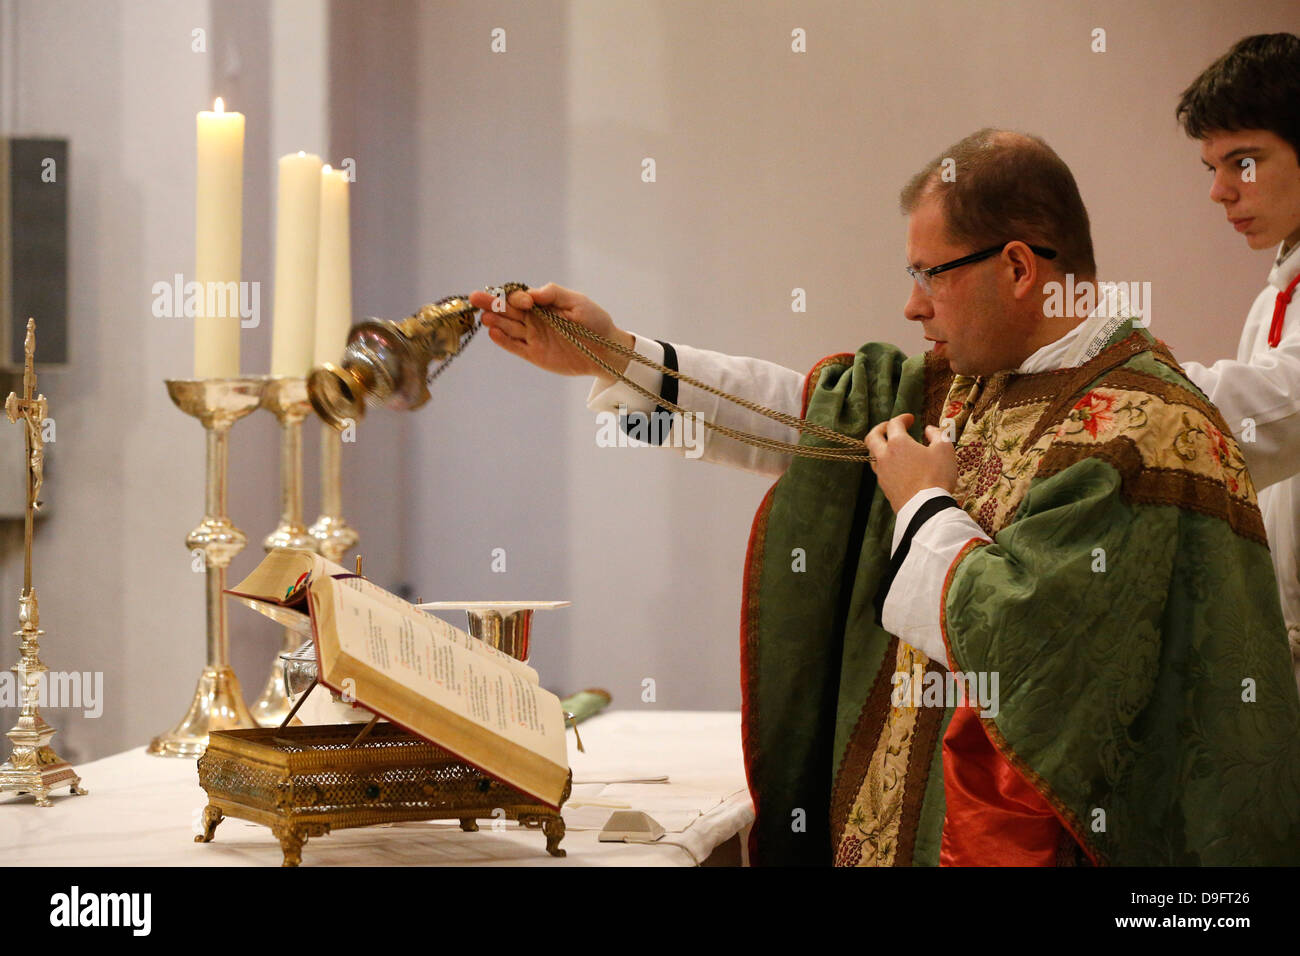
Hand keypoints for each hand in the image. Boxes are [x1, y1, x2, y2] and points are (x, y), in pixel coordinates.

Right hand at [468, 283, 633, 378]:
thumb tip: (531, 292)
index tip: (523, 301)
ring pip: (508, 327)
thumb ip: (554, 294)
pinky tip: (492, 332)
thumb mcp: (578, 302)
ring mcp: (532, 337)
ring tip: (484, 316)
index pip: (520, 296)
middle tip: (475, 298)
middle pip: (507, 310)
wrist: (606, 351)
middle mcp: (534, 319)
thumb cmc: (594, 322)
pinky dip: (504, 340)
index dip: (517, 296)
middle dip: (492, 303)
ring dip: (495, 321)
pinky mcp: (534, 354)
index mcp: (542, 304)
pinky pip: (515, 347)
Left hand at [864, 413, 957, 512]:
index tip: (910, 419)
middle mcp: (884, 456)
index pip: (894, 424)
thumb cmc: (937, 476)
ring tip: (893, 447)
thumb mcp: (945, 450)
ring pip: (873, 455)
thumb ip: (938, 434)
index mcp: (898, 443)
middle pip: (872, 437)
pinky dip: (885, 462)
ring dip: (881, 447)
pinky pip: (880, 470)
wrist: (926, 508)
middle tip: (890, 427)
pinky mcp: (884, 487)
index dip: (902, 418)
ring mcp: (882, 473)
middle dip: (881, 428)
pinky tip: (897, 466)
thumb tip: (929, 429)